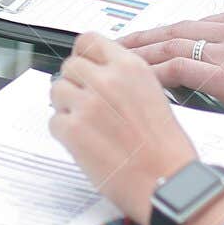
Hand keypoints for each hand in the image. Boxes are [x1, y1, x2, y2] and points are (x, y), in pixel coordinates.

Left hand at [50, 33, 223, 224]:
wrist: (170, 184)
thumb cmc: (167, 148)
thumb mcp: (152, 94)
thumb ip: (122, 78)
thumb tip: (96, 71)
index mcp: (130, 67)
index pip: (88, 40)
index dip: (83, 55)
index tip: (84, 68)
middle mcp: (106, 80)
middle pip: (69, 66)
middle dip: (75, 84)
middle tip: (86, 104)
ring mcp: (87, 104)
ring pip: (56, 90)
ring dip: (66, 106)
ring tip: (87, 125)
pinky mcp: (72, 131)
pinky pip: (54, 121)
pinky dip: (65, 133)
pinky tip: (86, 144)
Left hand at [118, 6, 223, 120]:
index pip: (202, 22)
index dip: (174, 30)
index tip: (156, 37)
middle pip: (179, 28)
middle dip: (147, 36)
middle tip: (121, 43)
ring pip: (171, 45)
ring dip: (141, 54)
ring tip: (118, 61)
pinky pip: (177, 69)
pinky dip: (155, 73)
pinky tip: (139, 79)